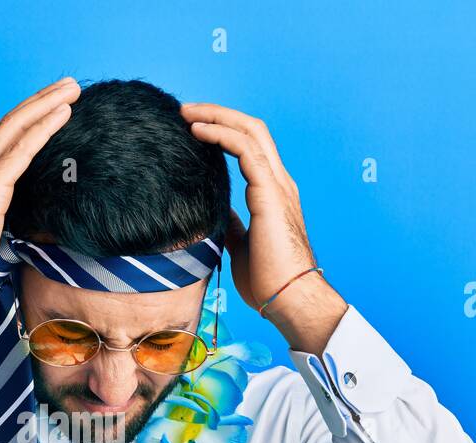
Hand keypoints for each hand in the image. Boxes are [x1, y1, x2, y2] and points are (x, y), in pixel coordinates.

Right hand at [0, 77, 81, 329]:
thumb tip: (13, 216)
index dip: (24, 118)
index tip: (48, 105)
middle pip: (7, 123)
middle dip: (39, 101)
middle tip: (67, 85)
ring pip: (15, 128)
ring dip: (46, 105)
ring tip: (71, 90)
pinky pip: (21, 151)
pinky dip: (43, 128)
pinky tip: (62, 115)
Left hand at [181, 102, 346, 354]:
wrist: (289, 299)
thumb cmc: (268, 281)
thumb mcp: (242, 245)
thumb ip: (234, 223)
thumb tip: (219, 212)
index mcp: (272, 193)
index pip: (250, 147)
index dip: (224, 131)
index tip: (194, 128)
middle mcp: (278, 182)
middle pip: (252, 130)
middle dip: (219, 114)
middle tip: (186, 110)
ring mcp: (277, 186)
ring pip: (250, 132)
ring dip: (216, 117)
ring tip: (187, 113)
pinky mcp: (270, 194)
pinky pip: (246, 151)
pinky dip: (221, 135)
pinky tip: (198, 131)